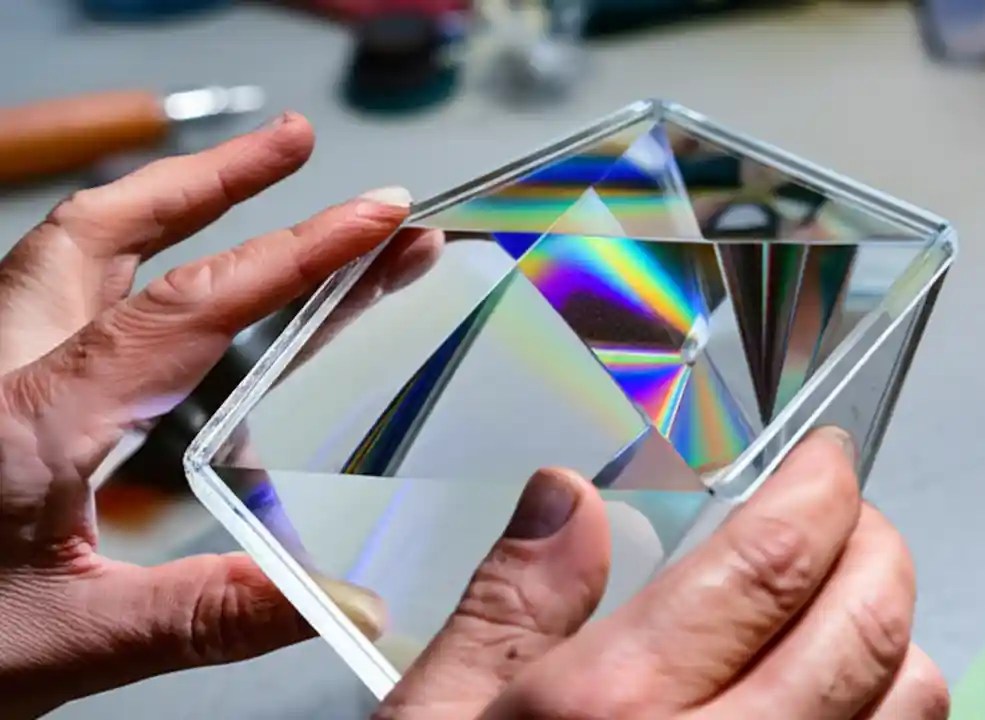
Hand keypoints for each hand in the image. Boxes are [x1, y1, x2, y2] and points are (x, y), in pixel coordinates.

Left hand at [0, 112, 428, 717]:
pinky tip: (171, 311)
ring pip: (69, 251)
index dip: (293, 253)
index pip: (185, 307)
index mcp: (28, 420)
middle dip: (212, 177)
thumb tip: (340, 604)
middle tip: (296, 145)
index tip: (375, 216)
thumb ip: (204, 613)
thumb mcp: (63, 644)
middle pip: (102, 229)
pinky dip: (127, 272)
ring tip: (245, 185)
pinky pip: (55, 306)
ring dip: (165, 206)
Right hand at [376, 427, 947, 718]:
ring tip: (845, 614)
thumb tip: (566, 500)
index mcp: (615, 715)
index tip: (828, 462)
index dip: (822, 490)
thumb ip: (508, 608)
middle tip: (847, 521)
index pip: (772, 561)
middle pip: (869, 623)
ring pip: (914, 707)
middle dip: (877, 545)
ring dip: (896, 638)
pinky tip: (842, 707)